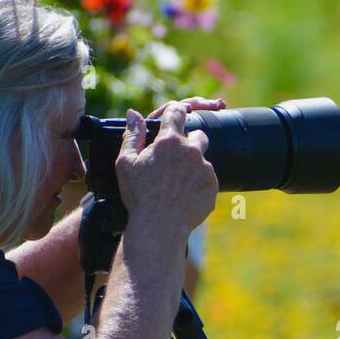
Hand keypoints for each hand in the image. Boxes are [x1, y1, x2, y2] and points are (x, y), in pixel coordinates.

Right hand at [115, 96, 224, 237]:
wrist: (159, 226)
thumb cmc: (139, 195)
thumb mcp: (126, 163)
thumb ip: (132, 135)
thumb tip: (134, 114)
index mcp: (169, 141)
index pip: (177, 113)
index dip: (176, 112)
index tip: (176, 115)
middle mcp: (191, 151)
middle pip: (198, 135)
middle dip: (189, 142)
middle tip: (176, 160)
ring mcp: (205, 169)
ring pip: (203, 160)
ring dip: (194, 165)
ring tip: (178, 184)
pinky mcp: (214, 186)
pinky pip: (209, 180)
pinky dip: (199, 184)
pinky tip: (185, 195)